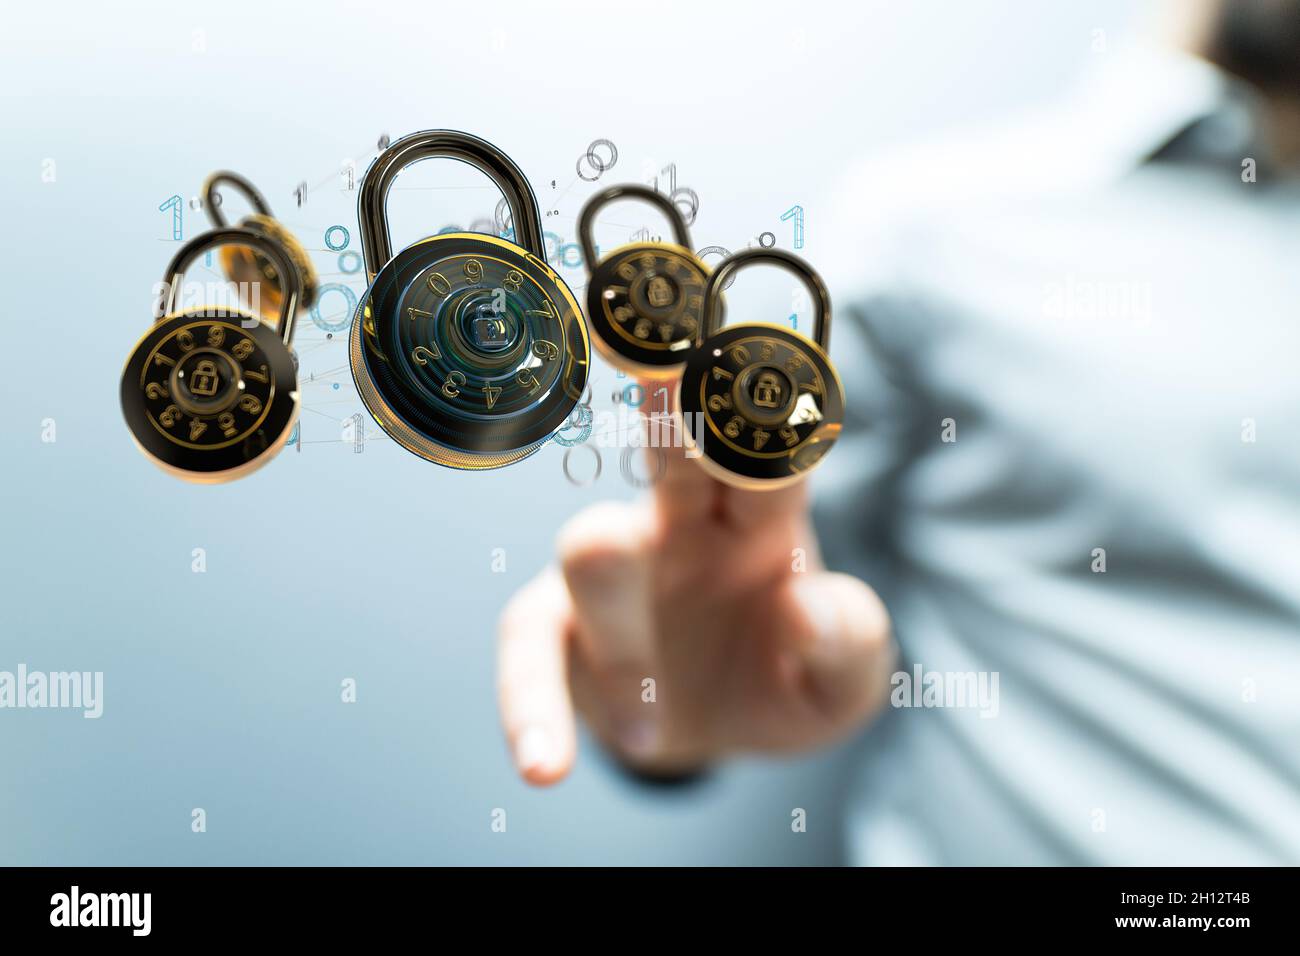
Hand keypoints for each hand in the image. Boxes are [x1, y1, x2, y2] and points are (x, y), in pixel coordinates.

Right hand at [496, 377, 895, 784]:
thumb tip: (809, 603)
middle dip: (666, 402)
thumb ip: (848, 646)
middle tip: (660, 360)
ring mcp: (611, 571)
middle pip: (672, 450)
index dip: (769, 416)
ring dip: (622, 638)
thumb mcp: (839, 688)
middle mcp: (679, 525)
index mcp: (759, 522)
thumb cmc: (778, 681)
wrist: (705, 736)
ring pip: (595, 551)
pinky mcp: (555, 627)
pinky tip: (544, 764)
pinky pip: (528, 650)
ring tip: (651, 730)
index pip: (769, 456)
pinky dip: (530, 705)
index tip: (769, 362)